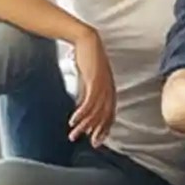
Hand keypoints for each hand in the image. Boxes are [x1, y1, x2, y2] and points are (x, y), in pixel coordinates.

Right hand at [68, 30, 114, 145]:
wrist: (86, 40)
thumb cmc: (86, 58)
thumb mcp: (88, 78)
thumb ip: (88, 91)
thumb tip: (82, 105)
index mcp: (109, 90)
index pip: (110, 114)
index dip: (104, 128)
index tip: (97, 140)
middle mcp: (109, 90)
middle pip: (104, 115)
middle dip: (97, 131)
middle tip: (91, 144)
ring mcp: (103, 86)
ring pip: (96, 112)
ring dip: (85, 125)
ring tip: (74, 135)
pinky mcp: (94, 81)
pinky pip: (89, 102)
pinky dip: (81, 113)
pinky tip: (74, 121)